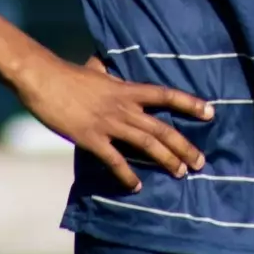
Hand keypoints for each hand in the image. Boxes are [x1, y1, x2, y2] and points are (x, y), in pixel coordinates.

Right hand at [15, 55, 213, 191]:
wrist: (42, 78)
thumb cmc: (67, 75)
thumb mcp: (95, 70)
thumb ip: (108, 73)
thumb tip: (107, 66)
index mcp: (126, 89)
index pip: (165, 95)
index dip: (189, 103)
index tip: (211, 112)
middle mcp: (123, 107)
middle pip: (162, 127)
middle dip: (184, 145)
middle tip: (200, 162)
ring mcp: (108, 123)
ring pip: (146, 144)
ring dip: (166, 160)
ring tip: (181, 173)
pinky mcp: (91, 138)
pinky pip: (114, 160)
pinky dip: (126, 175)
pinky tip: (136, 186)